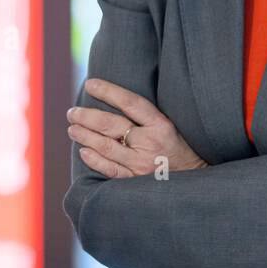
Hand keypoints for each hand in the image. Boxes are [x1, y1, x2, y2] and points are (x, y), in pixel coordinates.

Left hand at [67, 78, 208, 178]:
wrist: (194, 184)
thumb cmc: (180, 150)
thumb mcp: (170, 127)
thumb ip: (146, 117)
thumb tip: (116, 101)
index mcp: (161, 125)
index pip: (130, 102)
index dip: (108, 91)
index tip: (90, 83)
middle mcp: (150, 143)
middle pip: (111, 125)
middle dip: (86, 116)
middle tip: (72, 112)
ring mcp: (141, 165)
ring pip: (105, 146)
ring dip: (84, 136)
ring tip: (72, 128)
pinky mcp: (135, 182)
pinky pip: (109, 170)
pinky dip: (94, 160)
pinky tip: (83, 151)